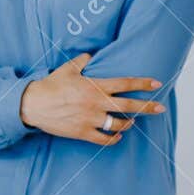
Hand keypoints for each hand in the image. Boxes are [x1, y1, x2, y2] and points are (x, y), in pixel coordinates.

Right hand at [18, 53, 165, 145]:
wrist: (32, 105)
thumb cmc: (49, 86)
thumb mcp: (66, 69)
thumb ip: (80, 61)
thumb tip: (89, 55)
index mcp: (95, 86)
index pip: (125, 83)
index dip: (142, 83)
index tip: (157, 84)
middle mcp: (96, 102)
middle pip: (129, 105)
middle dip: (147, 107)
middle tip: (161, 108)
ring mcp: (90, 119)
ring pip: (118, 124)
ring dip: (128, 124)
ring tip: (132, 123)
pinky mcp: (82, 132)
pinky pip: (104, 139)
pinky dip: (113, 139)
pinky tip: (118, 137)